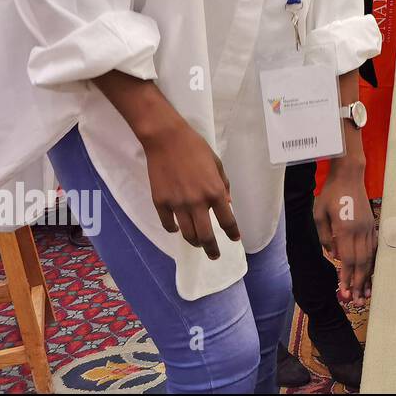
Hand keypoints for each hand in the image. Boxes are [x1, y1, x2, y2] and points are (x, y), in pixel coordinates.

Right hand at [140, 114, 239, 259]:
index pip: (227, 220)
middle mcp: (198, 202)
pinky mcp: (160, 203)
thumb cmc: (195, 148)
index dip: (232, 233)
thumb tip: (227, 204)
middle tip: (214, 255)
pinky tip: (177, 228)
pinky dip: (174, 229)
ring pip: (187, 234)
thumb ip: (223, 185)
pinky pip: (168, 224)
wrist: (167, 140)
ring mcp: (177, 204)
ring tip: (197, 243)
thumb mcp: (217, 164)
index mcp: (215, 191)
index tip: (234, 240)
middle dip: (212, 249)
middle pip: (206, 236)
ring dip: (194, 242)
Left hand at [315, 160, 375, 306]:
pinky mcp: (372, 225)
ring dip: (368, 276)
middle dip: (358, 283)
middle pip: (361, 263)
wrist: (350, 175)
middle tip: (357, 301)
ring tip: (367, 293)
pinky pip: (374, 248)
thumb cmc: (331, 193)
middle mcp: (360, 231)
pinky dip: (372, 262)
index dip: (346, 278)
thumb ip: (325, 237)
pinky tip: (371, 272)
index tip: (344, 293)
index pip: (347, 260)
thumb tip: (334, 256)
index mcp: (345, 229)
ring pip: (370, 257)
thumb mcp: (319, 214)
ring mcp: (369, 228)